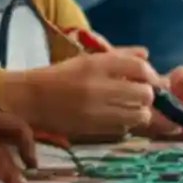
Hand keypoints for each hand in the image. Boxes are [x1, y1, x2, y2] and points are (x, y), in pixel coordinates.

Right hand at [5, 51, 157, 140]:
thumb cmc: (61, 76)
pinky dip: (127, 124)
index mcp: (98, 64)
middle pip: (144, 93)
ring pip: (138, 114)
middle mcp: (100, 86)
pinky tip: (118, 118)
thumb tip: (146, 53)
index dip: (151, 74)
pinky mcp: (92, 129)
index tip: (151, 79)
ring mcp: (96, 110)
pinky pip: (123, 128)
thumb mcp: (89, 59)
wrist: (31, 99)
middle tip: (141, 95)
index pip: (139, 66)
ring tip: (132, 109)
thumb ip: (119, 55)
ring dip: (140, 112)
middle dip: (148, 95)